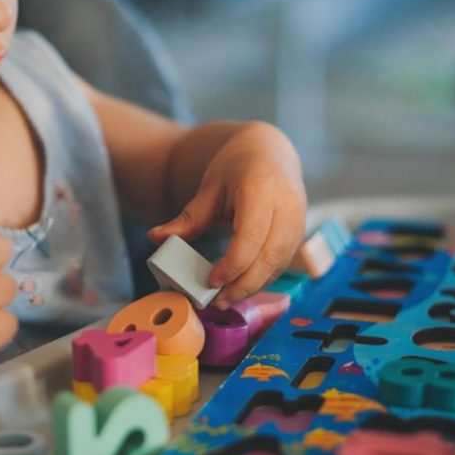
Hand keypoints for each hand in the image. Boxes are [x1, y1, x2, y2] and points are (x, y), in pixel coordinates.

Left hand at [148, 122, 305, 308]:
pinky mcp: (299, 232)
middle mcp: (286, 205)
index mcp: (262, 188)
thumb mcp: (209, 188)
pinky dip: (261, 278)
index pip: (251, 236)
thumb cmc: (236, 168)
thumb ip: (188, 218)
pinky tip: (240, 286)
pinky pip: (281, 263)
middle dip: (242, 285)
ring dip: (252, 286)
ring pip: (278, 265)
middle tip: (217, 301)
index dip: (233, 264)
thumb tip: (155, 237)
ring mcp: (298, 220)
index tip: (211, 281)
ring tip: (225, 298)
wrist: (269, 152)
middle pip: (268, 257)